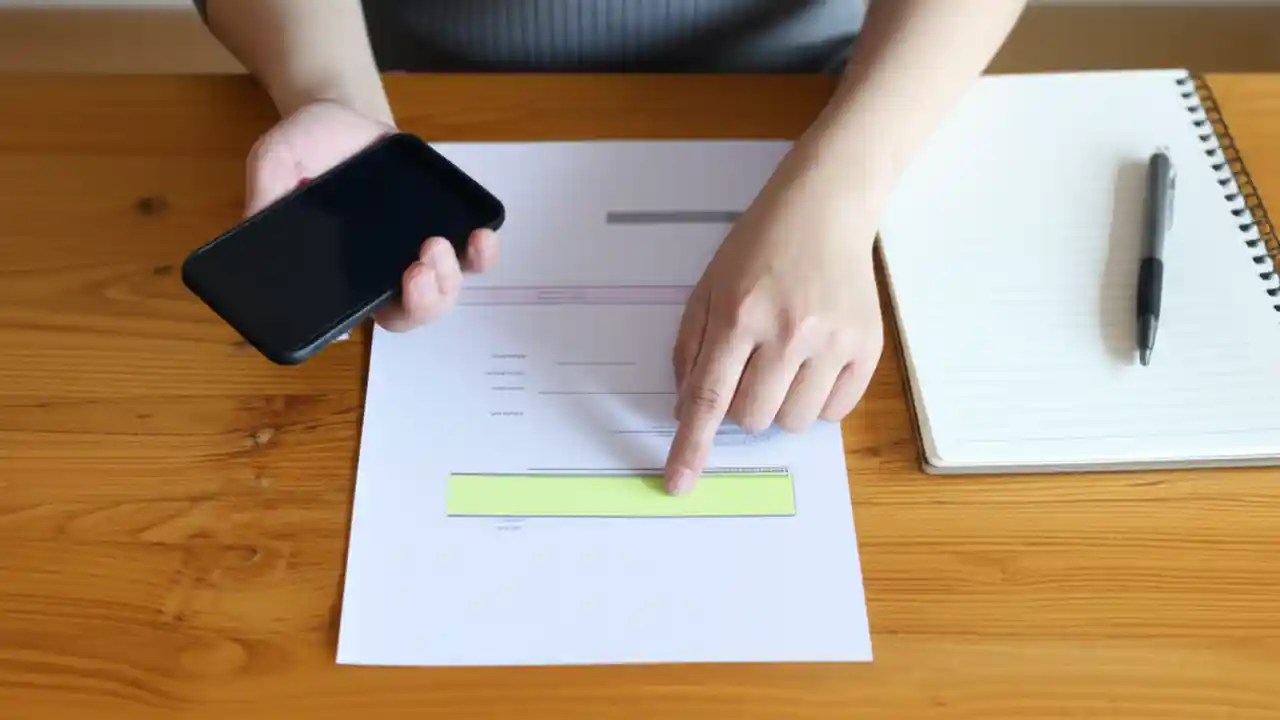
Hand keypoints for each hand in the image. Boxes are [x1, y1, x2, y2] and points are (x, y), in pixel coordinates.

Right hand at [244, 100, 498, 330]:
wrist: (342, 112)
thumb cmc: (306, 146)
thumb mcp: (275, 162)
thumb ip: (266, 195)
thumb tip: (253, 230)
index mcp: (340, 272)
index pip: (362, 314)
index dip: (382, 313)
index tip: (390, 294)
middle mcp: (381, 271)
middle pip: (411, 312)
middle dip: (423, 301)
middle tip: (416, 269)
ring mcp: (414, 251)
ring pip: (444, 290)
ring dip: (449, 278)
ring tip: (439, 245)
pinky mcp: (441, 226)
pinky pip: (470, 255)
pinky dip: (480, 254)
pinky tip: (481, 236)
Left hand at [664, 150, 884, 494]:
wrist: (825, 210)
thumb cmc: (759, 248)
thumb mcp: (708, 287)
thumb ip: (691, 349)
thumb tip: (686, 411)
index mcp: (739, 314)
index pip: (709, 398)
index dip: (691, 446)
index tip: (679, 483)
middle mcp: (788, 330)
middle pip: (752, 418)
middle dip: (742, 405)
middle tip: (751, 367)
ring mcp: (833, 339)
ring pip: (794, 421)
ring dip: (781, 406)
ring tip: (785, 362)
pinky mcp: (867, 346)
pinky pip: (835, 412)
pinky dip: (817, 400)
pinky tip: (814, 363)